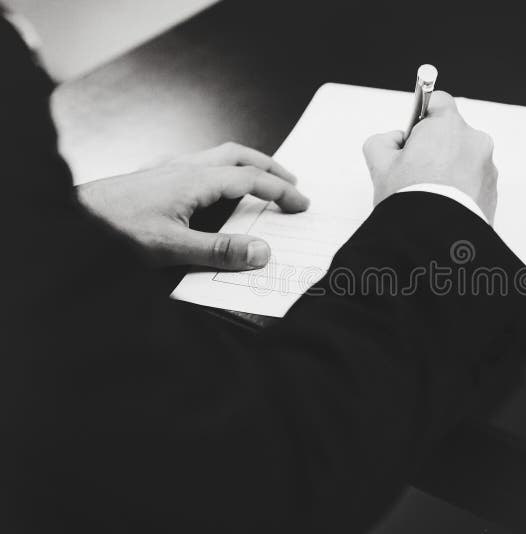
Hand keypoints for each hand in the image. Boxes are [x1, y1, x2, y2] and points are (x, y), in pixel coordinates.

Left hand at [77, 143, 309, 269]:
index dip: (280, 190)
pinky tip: (214, 185)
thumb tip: (262, 252)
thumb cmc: (115, 231)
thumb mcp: (171, 248)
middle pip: (238, 155)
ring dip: (246, 164)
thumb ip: (219, 250)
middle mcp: (184, 168)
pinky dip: (221, 169)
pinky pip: (199, 163)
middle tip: (292, 182)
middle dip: (269, 166)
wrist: (72, 220)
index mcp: (195, 181)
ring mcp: (168, 170)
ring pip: (218, 155)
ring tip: (262, 180)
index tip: (301, 203)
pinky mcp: (156, 177)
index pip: (250, 179)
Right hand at [362, 91, 497, 222]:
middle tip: (414, 173)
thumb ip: (383, 141)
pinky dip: (461, 190)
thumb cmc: (409, 198)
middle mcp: (474, 141)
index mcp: (448, 126)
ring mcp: (487, 168)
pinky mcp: (492, 193)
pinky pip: (474, 182)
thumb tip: (396, 142)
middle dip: (435, 149)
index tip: (412, 135)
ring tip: (430, 195)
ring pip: (464, 160)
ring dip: (450, 170)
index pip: (437, 101)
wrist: (435, 238)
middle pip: (451, 135)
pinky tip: (444, 206)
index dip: (421, 117)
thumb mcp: (379, 163)